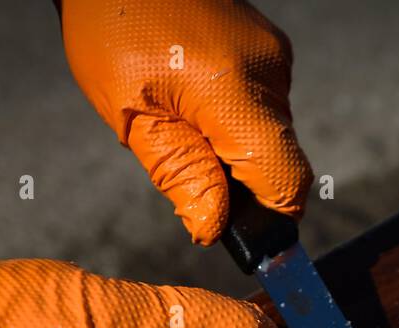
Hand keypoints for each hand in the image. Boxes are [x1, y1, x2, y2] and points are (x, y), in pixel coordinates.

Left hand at [62, 0, 311, 244]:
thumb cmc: (111, 27)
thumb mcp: (130, 115)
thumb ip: (181, 176)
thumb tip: (214, 228)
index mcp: (235, 93)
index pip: (287, 184)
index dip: (267, 220)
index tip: (234, 230)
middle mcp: (270, 74)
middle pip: (279, 164)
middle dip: (237, 180)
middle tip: (183, 155)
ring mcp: (276, 57)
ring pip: (272, 137)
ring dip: (233, 147)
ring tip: (182, 113)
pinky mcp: (272, 48)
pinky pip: (265, 107)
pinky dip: (235, 119)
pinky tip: (195, 94)